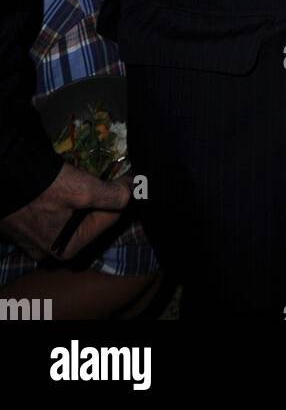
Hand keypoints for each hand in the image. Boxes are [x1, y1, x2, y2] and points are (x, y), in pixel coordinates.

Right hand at [0, 163, 131, 261]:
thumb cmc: (44, 187)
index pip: (109, 219)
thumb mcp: (84, 190)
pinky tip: (57, 183)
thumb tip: (133, 191)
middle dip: (96, 197)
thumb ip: (113, 195)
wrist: (5, 174)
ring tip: (75, 179)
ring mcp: (35, 239)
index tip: (121, 175)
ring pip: (72, 213)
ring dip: (79, 196)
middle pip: (90, 218)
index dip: (118, 195)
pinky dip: (60, 198)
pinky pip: (53, 212)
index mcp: (68, 249)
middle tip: (95, 177)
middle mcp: (51, 251)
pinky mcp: (24, 224)